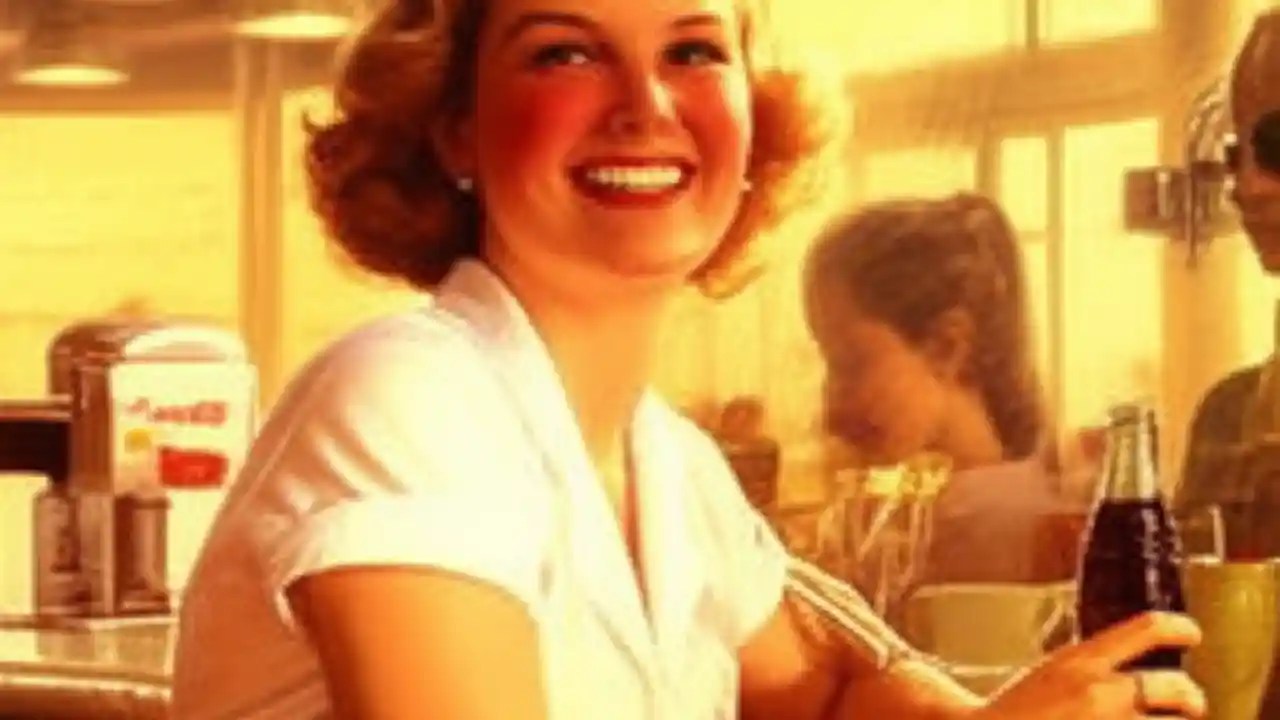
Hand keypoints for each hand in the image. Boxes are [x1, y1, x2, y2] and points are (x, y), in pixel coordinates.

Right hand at [976, 611, 1204, 718]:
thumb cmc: (1015, 712)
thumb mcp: (1050, 674)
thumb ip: (1090, 670)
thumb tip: (1131, 672)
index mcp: (1080, 661)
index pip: (1146, 628)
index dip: (1179, 628)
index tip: (1191, 633)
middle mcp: (1099, 693)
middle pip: (1175, 687)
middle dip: (1193, 697)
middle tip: (1193, 703)